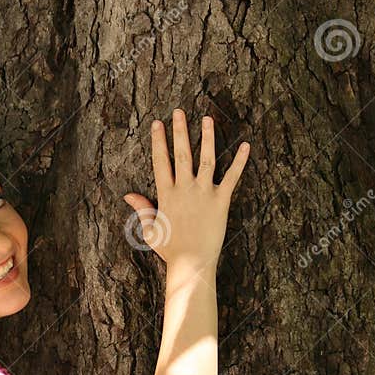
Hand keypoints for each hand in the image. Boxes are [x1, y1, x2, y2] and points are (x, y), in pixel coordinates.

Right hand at [123, 108, 249, 265]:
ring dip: (206, 137)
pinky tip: (246, 146)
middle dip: (179, 130)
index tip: (157, 124)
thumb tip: (128, 194)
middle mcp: (185, 188)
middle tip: (178, 112)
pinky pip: (233, 177)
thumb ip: (141, 208)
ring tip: (206, 118)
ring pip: (206, 158)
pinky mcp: (222, 201)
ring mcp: (204, 193)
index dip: (158, 141)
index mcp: (166, 194)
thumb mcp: (150, 229)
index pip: (160, 161)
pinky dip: (240, 161)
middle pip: (181, 153)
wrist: (192, 263)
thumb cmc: (170, 249)